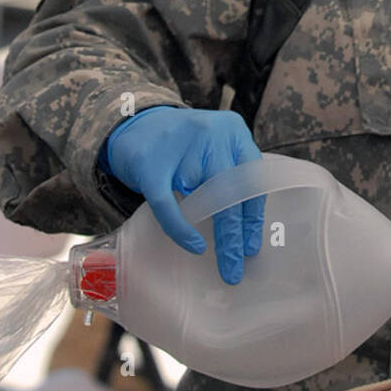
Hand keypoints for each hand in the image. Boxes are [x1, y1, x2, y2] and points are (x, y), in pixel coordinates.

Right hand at [102, 106, 263, 284]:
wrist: (136, 123)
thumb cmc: (184, 144)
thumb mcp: (216, 146)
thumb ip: (233, 172)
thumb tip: (248, 225)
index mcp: (233, 129)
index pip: (252, 177)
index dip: (253, 216)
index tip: (252, 246)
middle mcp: (212, 133)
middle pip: (231, 191)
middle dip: (236, 235)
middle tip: (236, 268)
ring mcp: (181, 146)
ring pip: (203, 198)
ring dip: (215, 232)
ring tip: (221, 260)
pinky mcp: (151, 164)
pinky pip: (168, 204)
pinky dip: (181, 229)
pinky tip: (193, 245)